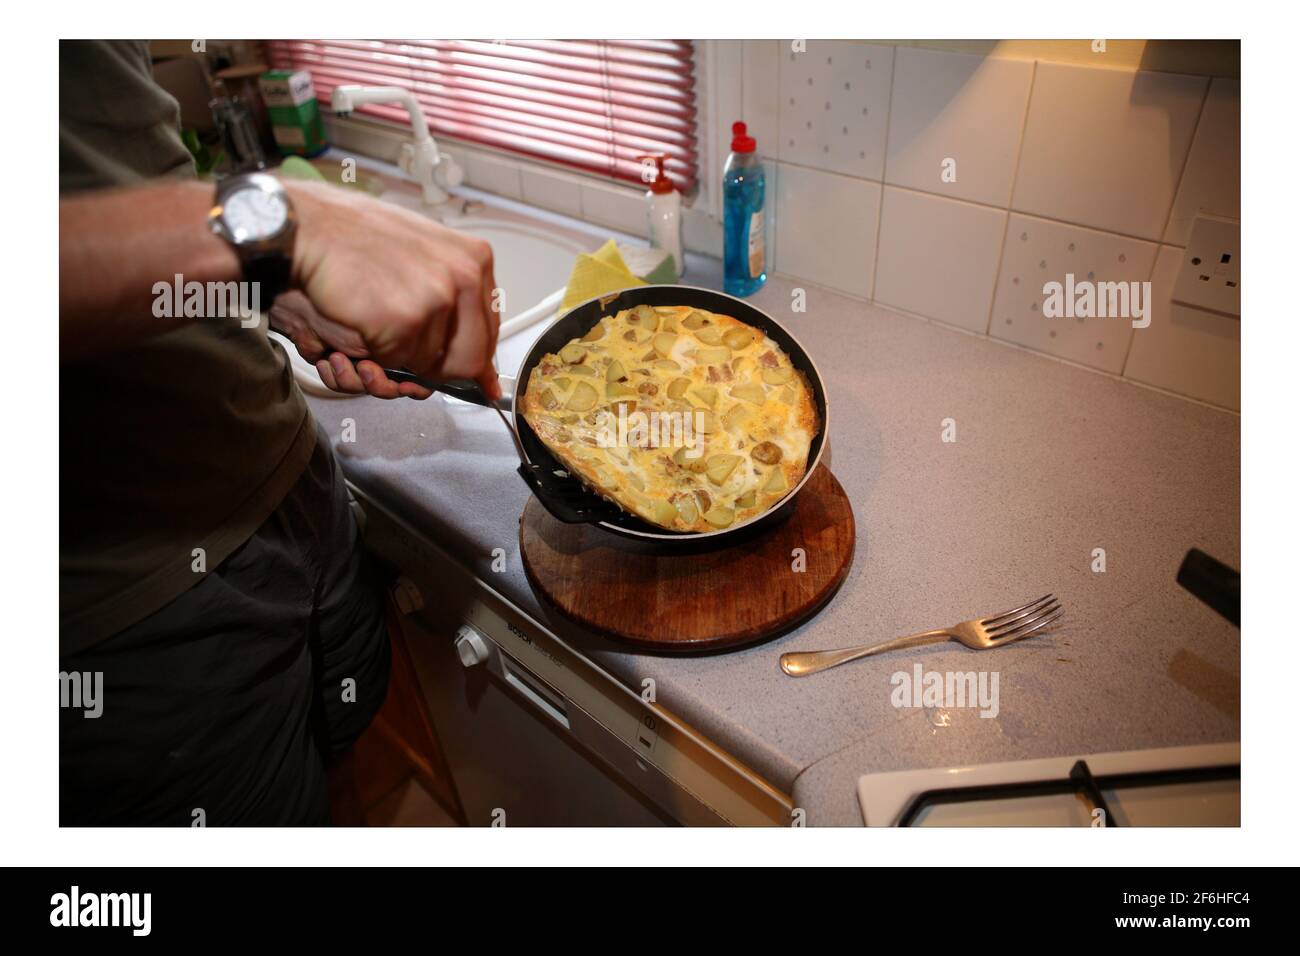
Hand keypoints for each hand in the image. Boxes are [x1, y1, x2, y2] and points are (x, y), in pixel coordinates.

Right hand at [283, 181, 500, 399]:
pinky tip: (362, 316)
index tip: (468, 373)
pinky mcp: (407, 320)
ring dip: (399, 353)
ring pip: (430, 364)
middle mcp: (465, 276)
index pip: (489, 332)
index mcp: (475, 259)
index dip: (471, 356)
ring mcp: (438, 298)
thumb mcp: (424, 255)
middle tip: (408, 347)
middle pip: (470, 359)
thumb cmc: (355, 237)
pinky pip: (399, 362)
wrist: (308, 227)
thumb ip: (456, 297)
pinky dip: (375, 351)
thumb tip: (481, 357)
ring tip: (375, 314)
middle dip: (439, 366)